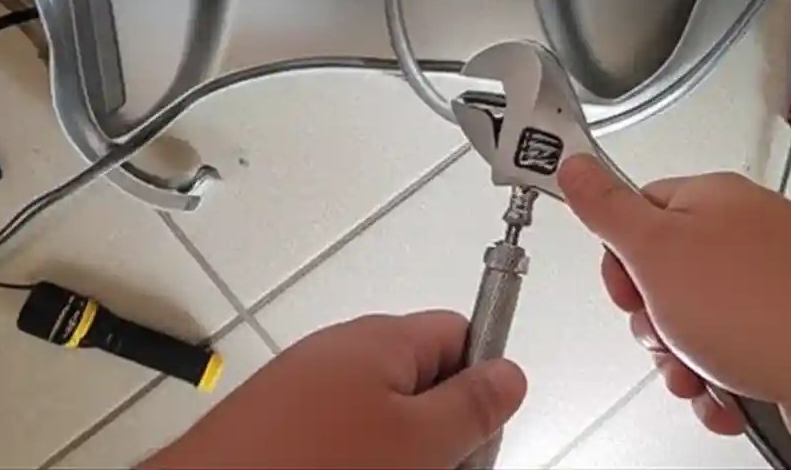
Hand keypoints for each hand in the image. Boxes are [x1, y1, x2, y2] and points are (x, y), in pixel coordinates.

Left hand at [143, 311, 526, 468]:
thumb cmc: (310, 466)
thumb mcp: (418, 443)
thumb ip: (472, 407)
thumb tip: (510, 373)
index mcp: (380, 339)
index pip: (460, 333)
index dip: (480, 381)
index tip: (481, 430)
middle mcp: (340, 356)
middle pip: (423, 386)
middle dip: (441, 435)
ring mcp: (305, 395)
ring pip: (383, 425)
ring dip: (402, 456)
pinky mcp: (280, 432)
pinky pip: (341, 443)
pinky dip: (359, 460)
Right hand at [558, 156, 790, 467]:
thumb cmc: (764, 308)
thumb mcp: (657, 252)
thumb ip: (607, 209)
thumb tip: (575, 165)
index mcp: (714, 201)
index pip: (640, 211)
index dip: (620, 258)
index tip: (626, 288)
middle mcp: (748, 236)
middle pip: (666, 278)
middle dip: (654, 323)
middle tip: (666, 334)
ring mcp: (775, 286)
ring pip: (698, 327)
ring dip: (685, 362)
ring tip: (702, 376)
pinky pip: (735, 358)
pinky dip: (722, 385)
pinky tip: (729, 396)